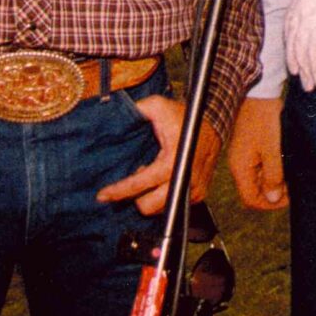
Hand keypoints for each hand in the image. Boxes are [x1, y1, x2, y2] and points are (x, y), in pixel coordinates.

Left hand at [97, 94, 219, 216]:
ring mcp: (194, 190)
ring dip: (149, 196)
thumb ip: (136, 110)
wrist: (213, 124)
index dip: (119, 191)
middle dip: (135, 197)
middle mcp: (184, 180)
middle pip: (149, 206)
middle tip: (135, 177)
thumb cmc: (183, 116)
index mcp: (172, 161)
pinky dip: (161, 196)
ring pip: (160, 209)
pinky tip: (160, 179)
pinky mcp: (199, 195)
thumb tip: (117, 115)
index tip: (102, 195)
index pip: (140, 184)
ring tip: (149, 174)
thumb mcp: (157, 106)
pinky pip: (173, 205)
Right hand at [227, 95, 287, 210]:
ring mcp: (244, 157)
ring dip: (274, 182)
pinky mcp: (250, 150)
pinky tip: (285, 164)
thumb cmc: (264, 119)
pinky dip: (273, 171)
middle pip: (254, 192)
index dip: (269, 204)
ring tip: (291, 176)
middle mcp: (239, 165)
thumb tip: (272, 198)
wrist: (259, 94)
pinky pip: (260, 168)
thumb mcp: (272, 149)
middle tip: (293, 187)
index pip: (250, 199)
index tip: (288, 197)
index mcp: (240, 168)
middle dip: (274, 194)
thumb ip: (272, 175)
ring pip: (259, 180)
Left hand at [285, 0, 315, 92]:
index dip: (294, 53)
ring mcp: (310, 12)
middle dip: (303, 67)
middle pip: (296, 43)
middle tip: (309, 86)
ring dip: (313, 72)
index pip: (291, 32)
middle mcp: (302, 6)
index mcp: (303, 0)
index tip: (297, 70)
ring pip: (306, 50)